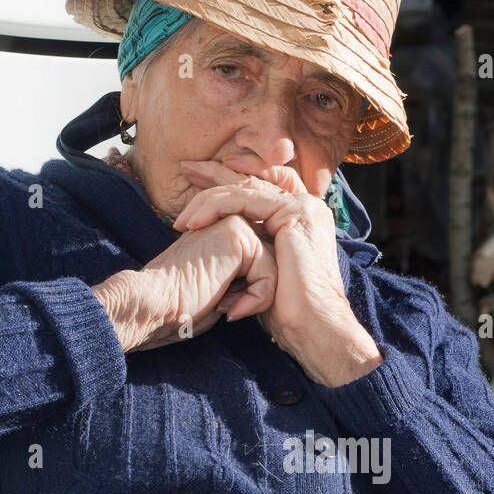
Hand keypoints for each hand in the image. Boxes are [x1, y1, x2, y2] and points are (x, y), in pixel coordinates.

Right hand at [92, 215, 276, 352]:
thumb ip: (247, 274)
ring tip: (225, 307)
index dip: (255, 290)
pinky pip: (269, 273)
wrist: (155, 305)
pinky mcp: (238, 235)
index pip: (266, 260)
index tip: (224, 306)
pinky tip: (228, 308)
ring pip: (275, 267)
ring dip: (256, 297)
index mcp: (226, 228)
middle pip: (275, 262)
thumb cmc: (183, 305)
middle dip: (258, 292)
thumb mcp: (223, 288)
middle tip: (225, 306)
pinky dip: (255, 299)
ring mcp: (235, 223)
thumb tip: (280, 283)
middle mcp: (233, 218)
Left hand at [172, 159, 382, 385]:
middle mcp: (305, 206)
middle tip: (187, 168)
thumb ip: (251, 251)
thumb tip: (222, 248)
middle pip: (254, 177)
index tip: (201, 181)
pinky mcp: (293, 212)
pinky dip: (216, 208)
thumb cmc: (289, 312)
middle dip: (217, 173)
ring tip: (181, 214)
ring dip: (209, 197)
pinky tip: (194, 221)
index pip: (264, 183)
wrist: (312, 325)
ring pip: (245, 187)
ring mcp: (302, 206)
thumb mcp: (263, 273)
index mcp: (301, 217)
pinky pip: (245, 199)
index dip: (234, 177)